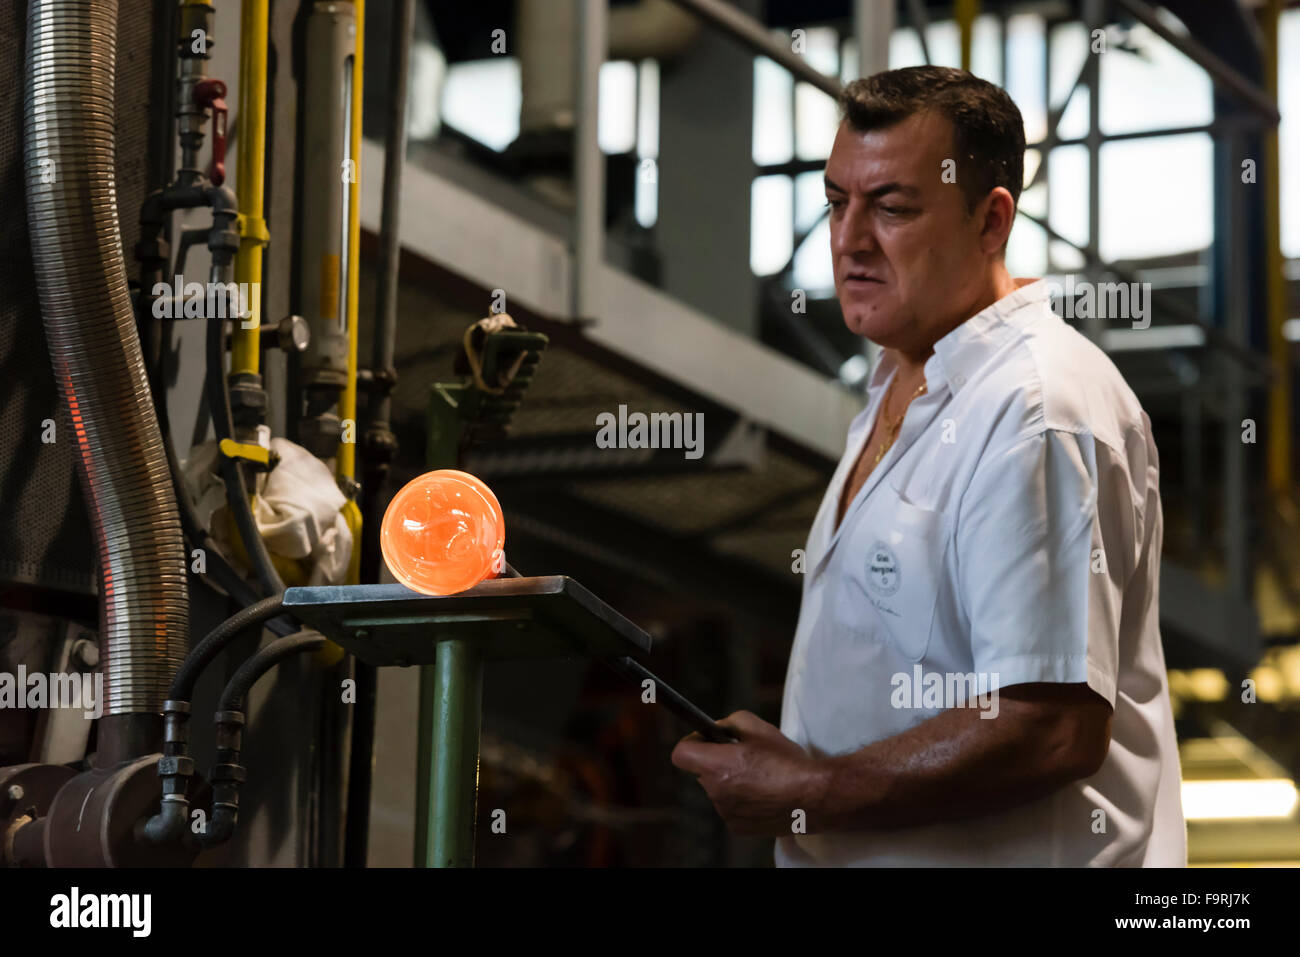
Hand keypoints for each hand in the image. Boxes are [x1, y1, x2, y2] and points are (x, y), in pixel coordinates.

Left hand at [670, 711, 825, 836]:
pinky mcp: (737, 827)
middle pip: (701, 771)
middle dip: (716, 761)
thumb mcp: (757, 726)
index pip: (681, 754)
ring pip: (717, 790)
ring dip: (730, 781)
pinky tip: (763, 793)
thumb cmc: (787, 760)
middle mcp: (716, 792)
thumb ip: (729, 723)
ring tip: (760, 775)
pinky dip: (741, 799)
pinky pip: (730, 807)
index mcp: (716, 766)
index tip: (707, 739)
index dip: (692, 742)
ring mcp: (725, 812)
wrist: (813, 796)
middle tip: (742, 755)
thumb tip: (717, 730)